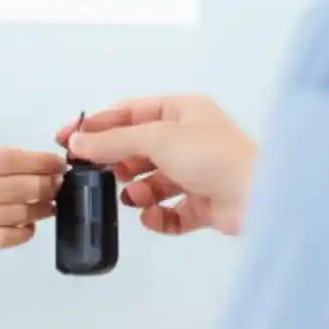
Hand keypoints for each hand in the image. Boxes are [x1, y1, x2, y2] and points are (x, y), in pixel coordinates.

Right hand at [0, 147, 65, 276]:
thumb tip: (27, 165)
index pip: (2, 158)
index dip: (36, 160)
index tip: (56, 162)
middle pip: (11, 185)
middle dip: (44, 184)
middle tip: (59, 185)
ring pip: (9, 212)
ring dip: (37, 209)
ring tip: (49, 206)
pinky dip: (21, 233)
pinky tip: (28, 228)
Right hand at [56, 96, 256, 235]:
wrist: (259, 197)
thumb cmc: (219, 157)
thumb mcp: (156, 138)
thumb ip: (113, 140)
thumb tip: (80, 141)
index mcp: (184, 112)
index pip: (131, 112)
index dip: (99, 125)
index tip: (69, 137)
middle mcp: (191, 140)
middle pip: (140, 148)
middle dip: (119, 162)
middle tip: (96, 171)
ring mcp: (198, 173)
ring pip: (153, 182)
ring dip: (138, 191)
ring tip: (134, 195)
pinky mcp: (204, 204)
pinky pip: (170, 212)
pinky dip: (158, 216)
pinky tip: (152, 216)